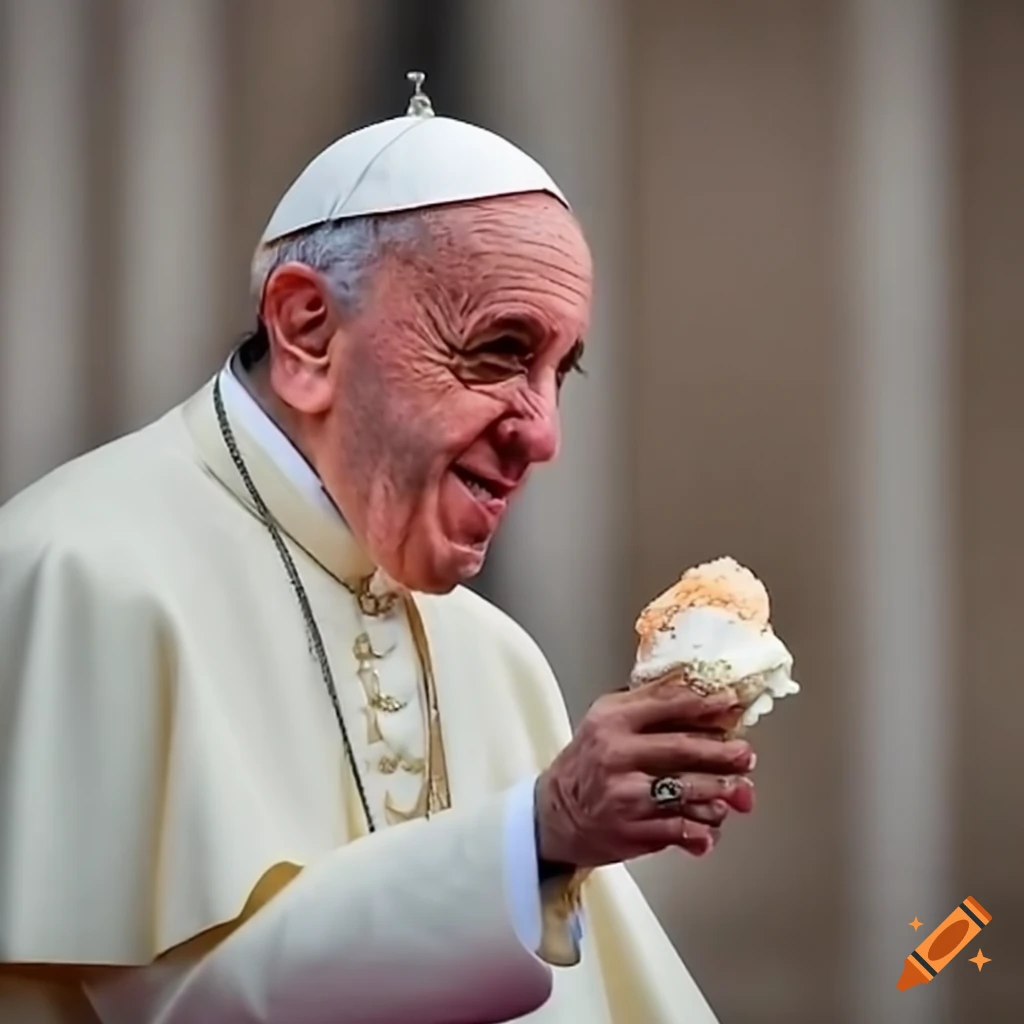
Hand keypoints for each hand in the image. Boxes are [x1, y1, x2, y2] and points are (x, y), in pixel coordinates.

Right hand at [535, 680, 755, 868]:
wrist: (555, 814)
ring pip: (687, 790)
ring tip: (735, 791)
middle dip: (723, 751)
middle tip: (745, 754)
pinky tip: (710, 829)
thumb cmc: (589, 763)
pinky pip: (679, 828)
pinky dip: (702, 830)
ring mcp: (624, 794)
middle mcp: (616, 754)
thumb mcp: (606, 722)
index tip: (731, 704)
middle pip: (683, 747)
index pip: (666, 703)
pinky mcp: (630, 830)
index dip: (705, 703)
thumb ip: (649, 708)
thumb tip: (705, 703)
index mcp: (611, 719)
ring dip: (720, 791)